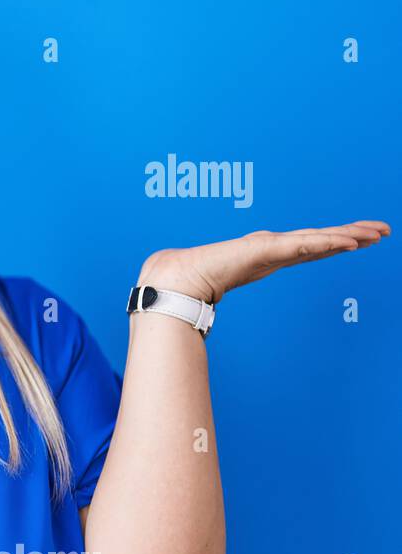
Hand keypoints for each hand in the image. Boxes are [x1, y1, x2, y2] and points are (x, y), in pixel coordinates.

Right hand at [136, 220, 390, 305]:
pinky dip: (328, 242)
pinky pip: (305, 245)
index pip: (308, 247)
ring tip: (378, 233)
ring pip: (319, 239)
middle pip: (321, 240)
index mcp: (264, 257)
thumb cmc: (189, 285)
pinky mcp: (264, 249)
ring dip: (350, 236)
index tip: (359, 240)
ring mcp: (268, 247)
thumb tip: (204, 323)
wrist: (173, 280)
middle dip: (353, 234)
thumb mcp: (216, 292)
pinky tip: (350, 243)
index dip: (334, 241)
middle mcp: (271, 248)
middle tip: (383, 230)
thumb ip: (218, 300)